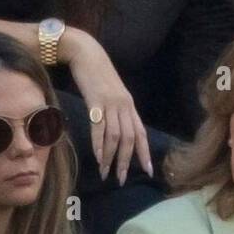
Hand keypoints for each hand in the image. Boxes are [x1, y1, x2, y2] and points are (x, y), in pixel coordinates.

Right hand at [64, 30, 152, 184]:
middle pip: (129, 138)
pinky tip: (98, 157)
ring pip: (115, 136)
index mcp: (129, 104)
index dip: (144, 152)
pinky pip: (99, 128)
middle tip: (121, 179)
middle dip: (126, 161)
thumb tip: (119, 129)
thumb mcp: (112, 93)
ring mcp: (110, 103)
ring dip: (111, 157)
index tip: (147, 171)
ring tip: (106, 173)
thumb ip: (117, 109)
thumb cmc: (97, 73)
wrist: (86, 53)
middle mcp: (124, 105)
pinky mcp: (96, 101)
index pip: (141, 132)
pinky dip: (99, 145)